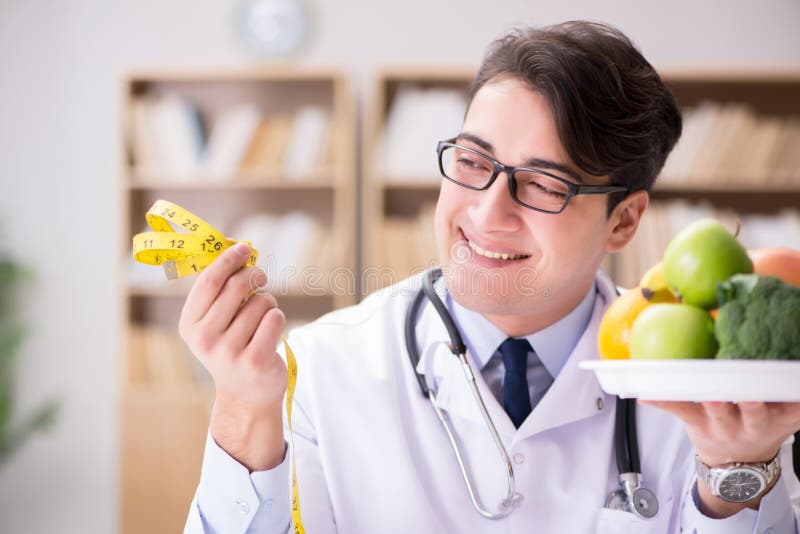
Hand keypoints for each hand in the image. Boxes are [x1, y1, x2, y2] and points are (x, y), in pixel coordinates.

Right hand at [179, 243, 286, 469]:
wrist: (246, 395)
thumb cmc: (232, 346)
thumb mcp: (215, 322)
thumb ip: (220, 289)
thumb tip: (238, 248)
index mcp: (190, 325)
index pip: (209, 281)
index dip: (228, 260)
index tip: (243, 248)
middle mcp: (206, 339)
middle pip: (236, 286)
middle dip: (253, 275)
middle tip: (261, 277)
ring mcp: (230, 352)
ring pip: (261, 302)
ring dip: (267, 303)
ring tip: (261, 319)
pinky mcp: (256, 360)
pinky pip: (275, 318)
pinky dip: (277, 318)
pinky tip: (270, 333)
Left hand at [639, 399, 799, 515]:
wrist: (737, 466)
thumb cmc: (759, 428)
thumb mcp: (785, 418)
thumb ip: (791, 397)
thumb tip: (793, 368)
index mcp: (778, 419)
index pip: (791, 410)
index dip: (792, 401)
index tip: (790, 387)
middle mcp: (751, 424)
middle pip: (754, 414)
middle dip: (752, 405)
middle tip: (750, 396)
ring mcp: (723, 425)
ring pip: (718, 412)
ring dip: (713, 404)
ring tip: (708, 396)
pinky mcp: (697, 423)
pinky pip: (679, 410)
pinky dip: (662, 402)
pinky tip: (647, 397)